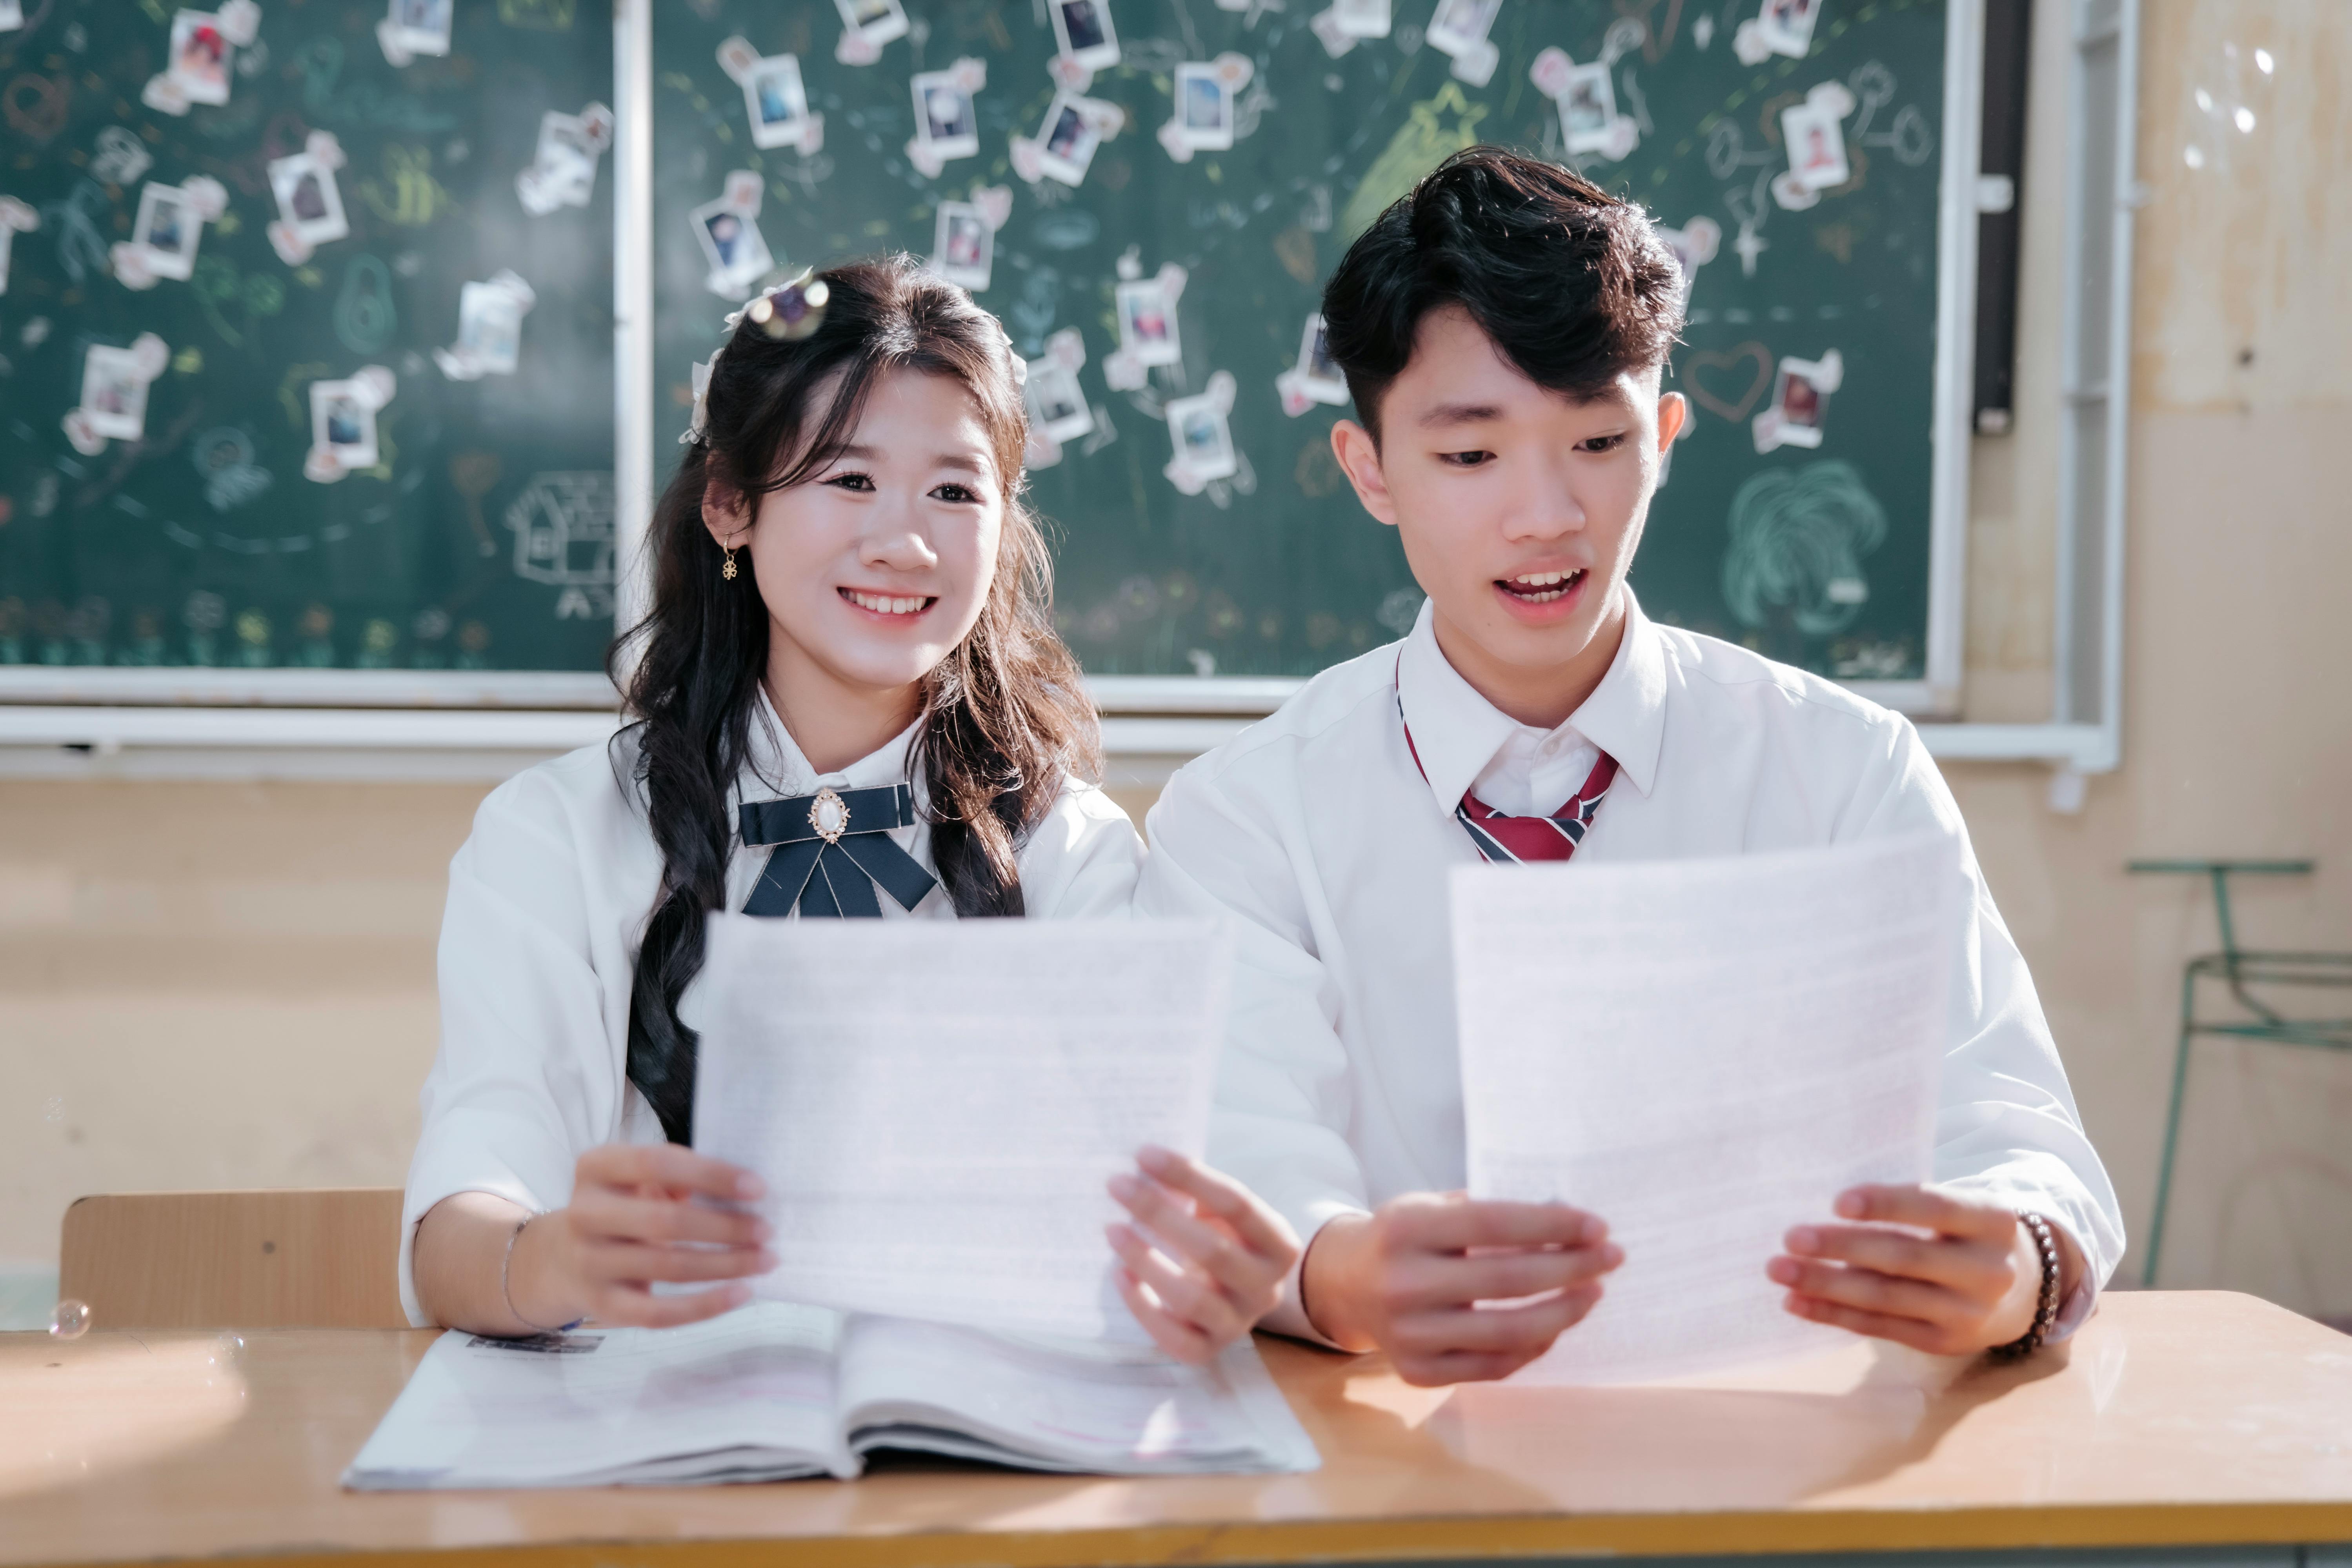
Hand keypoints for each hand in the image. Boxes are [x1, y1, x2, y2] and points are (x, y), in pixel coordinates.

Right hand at [512, 1144, 775, 1330]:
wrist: (560, 1259)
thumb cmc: (621, 1206)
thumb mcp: (637, 1178)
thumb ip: (679, 1173)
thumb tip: (742, 1191)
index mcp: (595, 1168)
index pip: (656, 1163)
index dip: (711, 1175)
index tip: (758, 1188)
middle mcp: (584, 1214)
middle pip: (665, 1221)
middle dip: (725, 1226)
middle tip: (766, 1230)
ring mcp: (589, 1263)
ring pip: (669, 1267)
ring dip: (727, 1264)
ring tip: (766, 1260)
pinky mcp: (602, 1306)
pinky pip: (659, 1313)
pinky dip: (706, 1305)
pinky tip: (741, 1293)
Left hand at [1105, 1146, 1300, 1364]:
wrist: (1233, 1295)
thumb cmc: (1220, 1238)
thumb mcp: (1218, 1212)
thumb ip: (1191, 1191)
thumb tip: (1142, 1167)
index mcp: (1279, 1245)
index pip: (1237, 1204)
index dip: (1190, 1177)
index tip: (1144, 1155)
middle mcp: (1266, 1289)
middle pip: (1213, 1251)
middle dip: (1159, 1214)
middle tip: (1117, 1185)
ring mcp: (1237, 1325)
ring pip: (1191, 1299)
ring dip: (1145, 1260)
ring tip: (1112, 1230)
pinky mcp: (1206, 1351)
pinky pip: (1172, 1338)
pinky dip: (1141, 1306)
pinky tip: (1118, 1274)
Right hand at [1300, 1192, 1622, 1385]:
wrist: (1345, 1283)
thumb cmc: (1404, 1237)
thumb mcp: (1432, 1206)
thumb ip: (1489, 1213)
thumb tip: (1567, 1225)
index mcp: (1406, 1228)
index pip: (1494, 1224)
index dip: (1553, 1226)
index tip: (1598, 1227)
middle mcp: (1403, 1283)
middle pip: (1508, 1279)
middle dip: (1572, 1267)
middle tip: (1612, 1257)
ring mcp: (1408, 1334)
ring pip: (1508, 1331)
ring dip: (1564, 1312)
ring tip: (1593, 1292)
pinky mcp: (1417, 1371)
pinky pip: (1494, 1365)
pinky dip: (1534, 1346)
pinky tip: (1556, 1324)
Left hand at [1768, 1184, 2063, 1354]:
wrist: (2021, 1290)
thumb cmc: (1964, 1233)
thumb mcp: (1958, 1209)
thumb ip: (1909, 1204)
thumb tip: (1825, 1206)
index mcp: (1992, 1220)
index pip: (1935, 1207)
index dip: (1886, 1204)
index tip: (1837, 1202)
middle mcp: (1988, 1270)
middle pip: (1904, 1257)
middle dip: (1842, 1248)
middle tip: (1791, 1237)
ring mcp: (1969, 1312)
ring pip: (1887, 1297)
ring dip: (1826, 1285)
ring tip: (1780, 1270)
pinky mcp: (1945, 1342)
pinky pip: (1881, 1327)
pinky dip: (1834, 1315)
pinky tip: (1797, 1301)